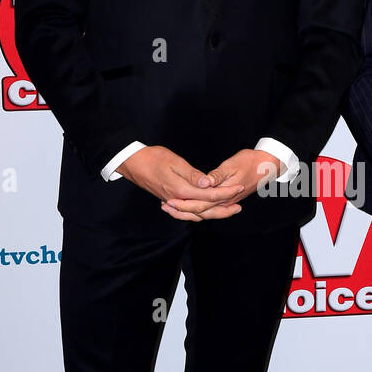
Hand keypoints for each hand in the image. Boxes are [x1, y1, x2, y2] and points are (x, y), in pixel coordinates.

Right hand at [119, 146, 243, 220]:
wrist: (132, 163)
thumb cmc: (153, 158)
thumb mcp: (175, 162)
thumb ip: (192, 175)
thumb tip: (208, 183)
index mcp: (181, 190)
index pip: (209, 195)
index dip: (226, 192)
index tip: (239, 188)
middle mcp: (178, 199)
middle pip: (205, 210)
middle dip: (223, 210)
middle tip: (239, 207)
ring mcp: (173, 201)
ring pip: (196, 214)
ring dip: (213, 213)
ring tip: (228, 211)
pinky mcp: (170, 200)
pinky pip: (187, 212)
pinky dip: (199, 214)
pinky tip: (206, 211)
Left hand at [162, 148, 283, 220]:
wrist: (267, 165)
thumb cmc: (251, 162)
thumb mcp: (232, 165)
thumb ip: (217, 175)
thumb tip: (205, 183)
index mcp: (225, 195)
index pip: (200, 205)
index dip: (183, 204)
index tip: (169, 200)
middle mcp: (226, 202)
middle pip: (200, 212)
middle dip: (181, 210)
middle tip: (164, 206)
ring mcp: (227, 202)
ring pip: (204, 213)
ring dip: (187, 211)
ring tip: (171, 208)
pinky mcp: (226, 199)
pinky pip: (209, 208)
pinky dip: (196, 208)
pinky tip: (186, 204)